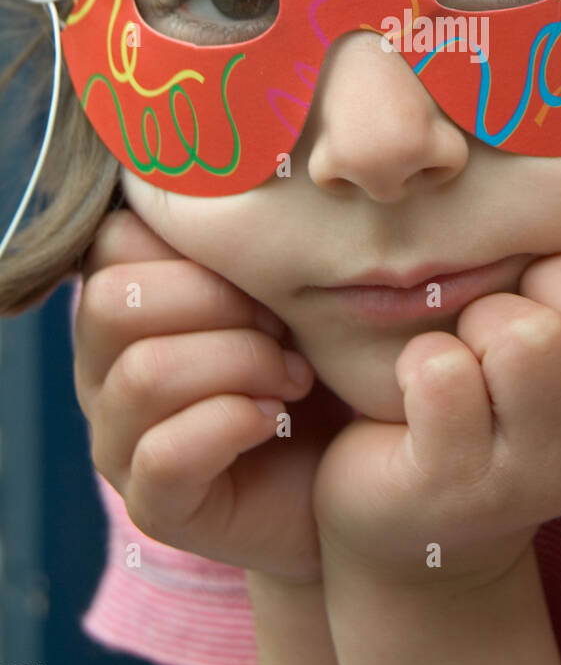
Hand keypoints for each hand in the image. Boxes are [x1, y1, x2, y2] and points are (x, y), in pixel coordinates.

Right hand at [74, 209, 354, 583]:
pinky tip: (274, 419)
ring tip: (292, 379)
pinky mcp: (152, 502)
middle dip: (218, 303)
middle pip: (113, 300)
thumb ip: (254, 238)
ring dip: (239, 364)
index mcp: (127, 301)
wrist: (352, 476)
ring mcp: (118, 438)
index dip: (198, 246)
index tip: (269, 268)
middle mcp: (104, 367)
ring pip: (143, 373)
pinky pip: (165, 454)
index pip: (115, 239)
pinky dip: (233, 424)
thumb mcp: (288, 288)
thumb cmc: (314, 363)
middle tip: (284, 326)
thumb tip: (247, 161)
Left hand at [312, 233, 560, 587]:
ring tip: (467, 354)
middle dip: (541, 284)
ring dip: (479, 322)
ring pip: (526, 338)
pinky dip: (420, 359)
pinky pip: (441, 373)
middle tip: (510, 319)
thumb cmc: (497, 393)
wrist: (414, 518)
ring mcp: (535, 476)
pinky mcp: (454, 488)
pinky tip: (421, 387)